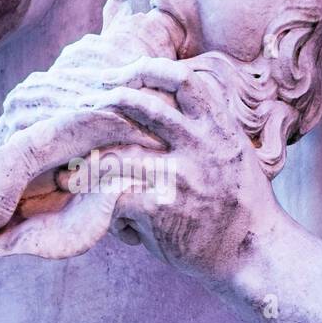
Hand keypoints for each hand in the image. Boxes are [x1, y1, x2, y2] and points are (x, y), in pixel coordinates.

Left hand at [95, 55, 276, 287]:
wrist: (253, 253)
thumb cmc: (238, 203)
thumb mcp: (234, 153)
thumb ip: (206, 127)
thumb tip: (168, 98)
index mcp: (219, 128)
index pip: (183, 80)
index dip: (148, 70)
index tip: (122, 73)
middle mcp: (200, 145)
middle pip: (141, 106)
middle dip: (104, 104)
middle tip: (82, 108)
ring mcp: (179, 175)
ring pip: (116, 157)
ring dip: (87, 168)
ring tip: (68, 176)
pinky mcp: (160, 208)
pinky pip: (115, 200)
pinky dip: (111, 215)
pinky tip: (118, 228)